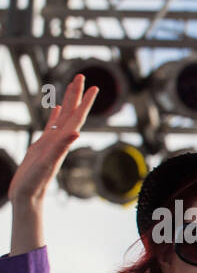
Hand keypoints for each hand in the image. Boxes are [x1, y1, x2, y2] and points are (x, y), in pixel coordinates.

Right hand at [7, 74, 98, 207]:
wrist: (27, 196)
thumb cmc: (35, 182)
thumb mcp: (48, 163)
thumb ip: (61, 147)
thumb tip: (76, 133)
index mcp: (62, 141)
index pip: (77, 117)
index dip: (85, 102)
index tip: (94, 87)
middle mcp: (59, 140)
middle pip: (71, 112)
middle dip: (77, 94)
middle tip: (82, 76)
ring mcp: (51, 142)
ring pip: (62, 116)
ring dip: (68, 102)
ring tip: (72, 87)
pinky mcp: (42, 146)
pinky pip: (51, 127)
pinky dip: (55, 116)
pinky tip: (57, 109)